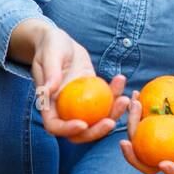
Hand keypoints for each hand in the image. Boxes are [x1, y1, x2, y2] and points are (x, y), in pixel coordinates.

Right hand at [31, 26, 130, 143]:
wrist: (62, 42)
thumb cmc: (51, 45)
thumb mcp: (49, 54)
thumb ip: (50, 72)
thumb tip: (49, 89)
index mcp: (48, 104)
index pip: (54, 126)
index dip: (67, 130)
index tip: (82, 124)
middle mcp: (63, 109)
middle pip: (79, 132)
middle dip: (96, 131)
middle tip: (110, 122)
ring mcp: (80, 105)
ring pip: (97, 120)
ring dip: (113, 114)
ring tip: (124, 99)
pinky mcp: (93, 96)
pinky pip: (106, 103)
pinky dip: (116, 96)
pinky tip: (121, 79)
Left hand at [119, 95, 173, 173]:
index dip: (172, 171)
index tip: (163, 163)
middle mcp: (171, 152)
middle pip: (149, 162)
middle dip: (133, 158)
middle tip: (124, 143)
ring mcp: (160, 141)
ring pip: (139, 141)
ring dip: (131, 125)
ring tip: (134, 104)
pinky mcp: (153, 127)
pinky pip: (140, 122)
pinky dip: (135, 110)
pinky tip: (135, 94)